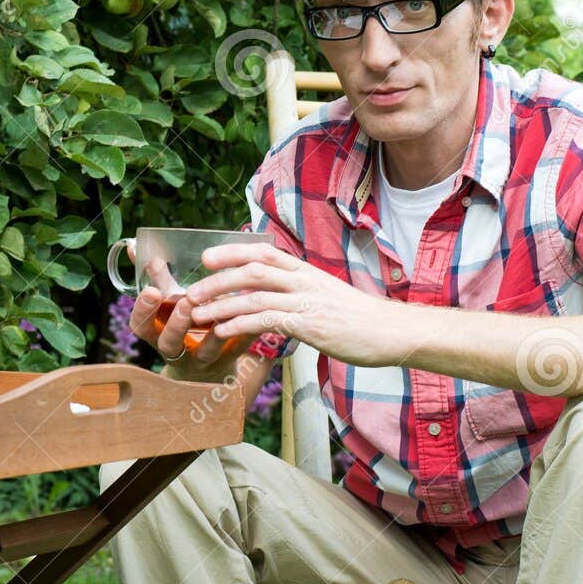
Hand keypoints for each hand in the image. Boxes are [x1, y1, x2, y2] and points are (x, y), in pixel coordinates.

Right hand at [123, 250, 258, 381]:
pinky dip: (244, 333)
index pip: (141, 326)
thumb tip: (133, 247)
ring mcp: (202, 360)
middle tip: (185, 302)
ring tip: (222, 311)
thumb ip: (156, 279)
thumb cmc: (183, 328)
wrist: (207, 371)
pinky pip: (237, 350)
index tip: (151, 291)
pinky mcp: (228, 362)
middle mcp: (177, 350)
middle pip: (169, 342)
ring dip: (213, 332)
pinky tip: (251, 316)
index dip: (143, 310)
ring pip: (204, 351)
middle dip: (176, 322)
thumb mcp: (167, 306)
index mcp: (158, 333)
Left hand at [181, 242, 395, 367]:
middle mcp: (303, 281)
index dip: (233, 252)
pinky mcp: (309, 325)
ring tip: (197, 314)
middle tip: (191, 290)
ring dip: (221, 304)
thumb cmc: (358, 318)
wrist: (390, 332)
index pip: (264, 251)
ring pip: (254, 295)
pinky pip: (267, 321)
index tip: (207, 257)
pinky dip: (240, 324)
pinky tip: (222, 331)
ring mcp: (306, 301)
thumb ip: (299, 291)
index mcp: (306, 271)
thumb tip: (276, 295)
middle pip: (252, 270)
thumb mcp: (326, 295)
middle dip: (218, 278)